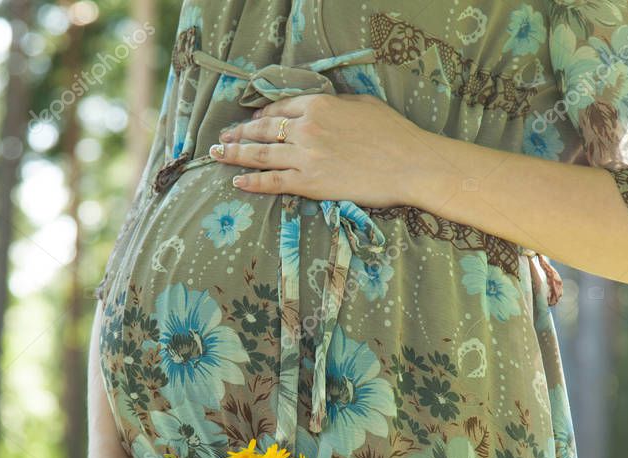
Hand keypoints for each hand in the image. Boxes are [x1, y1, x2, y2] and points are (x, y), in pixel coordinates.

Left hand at [210, 93, 431, 206]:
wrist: (410, 164)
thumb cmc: (394, 133)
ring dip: (234, 154)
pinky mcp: (310, 183)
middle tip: (222, 137)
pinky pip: (272, 182)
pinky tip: (237, 182)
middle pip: (262, 129)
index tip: (250, 120)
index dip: (261, 115)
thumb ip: (335, 104)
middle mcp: (306, 128)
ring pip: (260, 155)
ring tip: (217, 155)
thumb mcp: (362, 104)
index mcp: (318, 105)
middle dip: (239, 133)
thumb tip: (320, 107)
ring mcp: (305, 157)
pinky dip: (252, 182)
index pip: (279, 108)